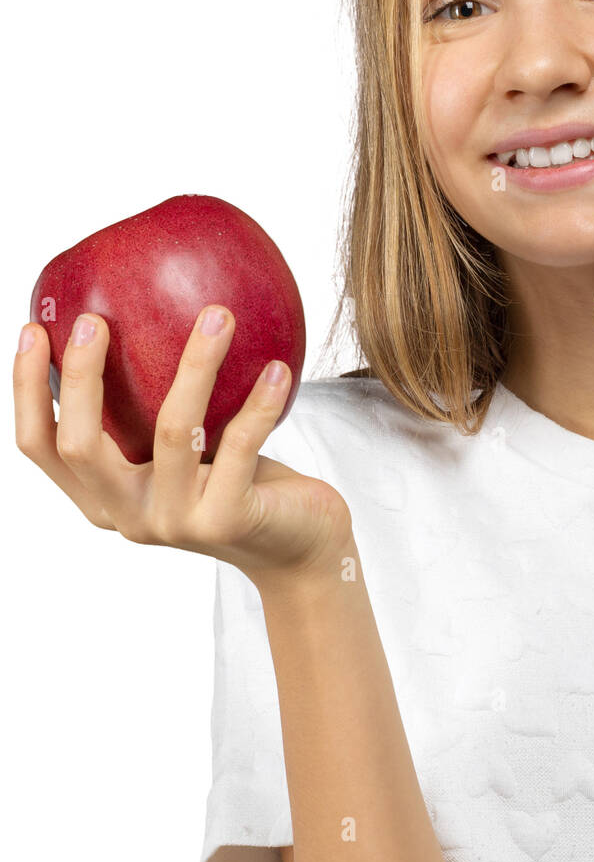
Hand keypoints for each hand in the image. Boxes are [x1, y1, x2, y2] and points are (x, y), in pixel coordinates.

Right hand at [14, 305, 353, 586]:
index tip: (32, 329)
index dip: (25, 391)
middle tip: (95, 319)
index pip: (42, 447)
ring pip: (171, 430)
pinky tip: (279, 367)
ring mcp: (175, 523)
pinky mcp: (226, 520)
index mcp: (105, 498)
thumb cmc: (244, 484)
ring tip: (219, 316)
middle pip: (80, 444)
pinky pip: (240, 445)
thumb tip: (143, 313)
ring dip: (196, 364)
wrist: (298, 548)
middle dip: (80, 377)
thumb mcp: (191, 449)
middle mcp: (130, 515)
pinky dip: (260, 402)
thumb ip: (156, 408)